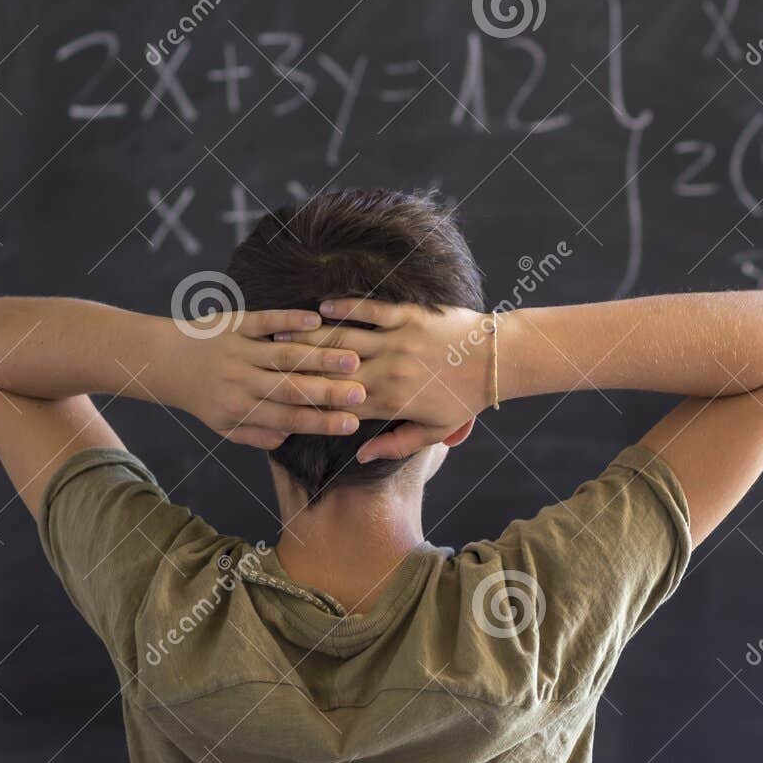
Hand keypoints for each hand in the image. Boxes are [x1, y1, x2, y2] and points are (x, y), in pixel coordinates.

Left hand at [163, 309, 367, 448]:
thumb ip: (258, 436)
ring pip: (285, 355)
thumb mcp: (225, 427)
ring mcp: (239, 350)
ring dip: (320, 356)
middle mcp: (241, 381)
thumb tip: (289, 437)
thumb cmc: (203, 397)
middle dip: (328, 392)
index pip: (288, 419)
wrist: (165, 360)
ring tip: (353, 359)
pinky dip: (290, 320)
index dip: (321, 422)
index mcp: (241, 410)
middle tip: (361, 392)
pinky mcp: (236, 324)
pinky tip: (316, 320)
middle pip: (291, 388)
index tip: (351, 424)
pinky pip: (266, 321)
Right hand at [275, 297, 489, 460]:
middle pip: (332, 370)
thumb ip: (396, 445)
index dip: (308, 400)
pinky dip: (344, 306)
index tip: (281, 397)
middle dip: (298, 366)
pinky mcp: (409, 316)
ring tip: (282, 333)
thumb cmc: (464, 400)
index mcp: (392, 402)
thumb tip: (360, 456)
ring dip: (311, 335)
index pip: (339, 403)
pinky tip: (321, 307)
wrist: (496, 361)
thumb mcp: (434, 431)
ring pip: (344, 338)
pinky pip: (369, 309)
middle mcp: (390, 371)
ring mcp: (398, 341)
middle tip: (266, 361)